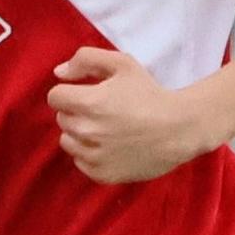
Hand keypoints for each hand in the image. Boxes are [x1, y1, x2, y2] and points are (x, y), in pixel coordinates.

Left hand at [45, 47, 208, 183]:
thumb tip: (59, 73)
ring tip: (104, 128)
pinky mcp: (102, 174)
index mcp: (89, 103)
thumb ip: (86, 60)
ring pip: (68, 141)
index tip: (86, 93)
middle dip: (76, 111)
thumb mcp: (122, 64)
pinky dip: (89, 154)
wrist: (179, 129)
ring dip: (79, 133)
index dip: (70, 91)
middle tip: (102, 110)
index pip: (55, 97)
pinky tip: (109, 145)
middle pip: (62, 118)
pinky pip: (80, 162)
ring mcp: (94, 156)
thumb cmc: (150, 93)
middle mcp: (87, 131)